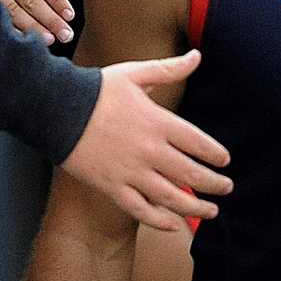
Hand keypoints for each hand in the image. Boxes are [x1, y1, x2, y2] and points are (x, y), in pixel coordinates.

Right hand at [58, 51, 228, 229]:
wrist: (53, 108)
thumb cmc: (95, 89)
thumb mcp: (134, 74)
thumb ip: (169, 69)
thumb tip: (197, 56)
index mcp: (158, 122)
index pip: (199, 143)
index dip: (216, 155)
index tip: (225, 161)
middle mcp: (149, 150)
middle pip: (192, 175)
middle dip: (214, 184)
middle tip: (226, 188)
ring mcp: (130, 171)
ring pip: (171, 197)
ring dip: (195, 208)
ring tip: (211, 212)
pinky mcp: (110, 186)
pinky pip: (139, 210)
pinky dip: (158, 220)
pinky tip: (173, 224)